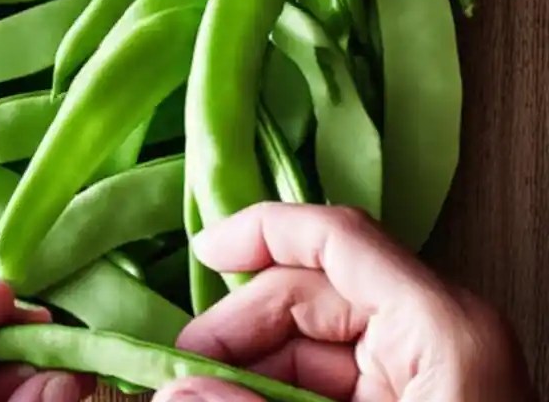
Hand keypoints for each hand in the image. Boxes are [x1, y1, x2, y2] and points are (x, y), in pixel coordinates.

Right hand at [154, 203, 534, 401]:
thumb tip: (178, 392)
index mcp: (439, 329)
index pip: (337, 240)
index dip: (262, 232)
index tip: (203, 253)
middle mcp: (436, 337)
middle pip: (315, 294)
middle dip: (240, 327)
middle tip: (181, 370)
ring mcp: (427, 375)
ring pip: (315, 343)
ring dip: (252, 367)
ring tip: (202, 395)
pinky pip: (333, 384)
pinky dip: (281, 395)